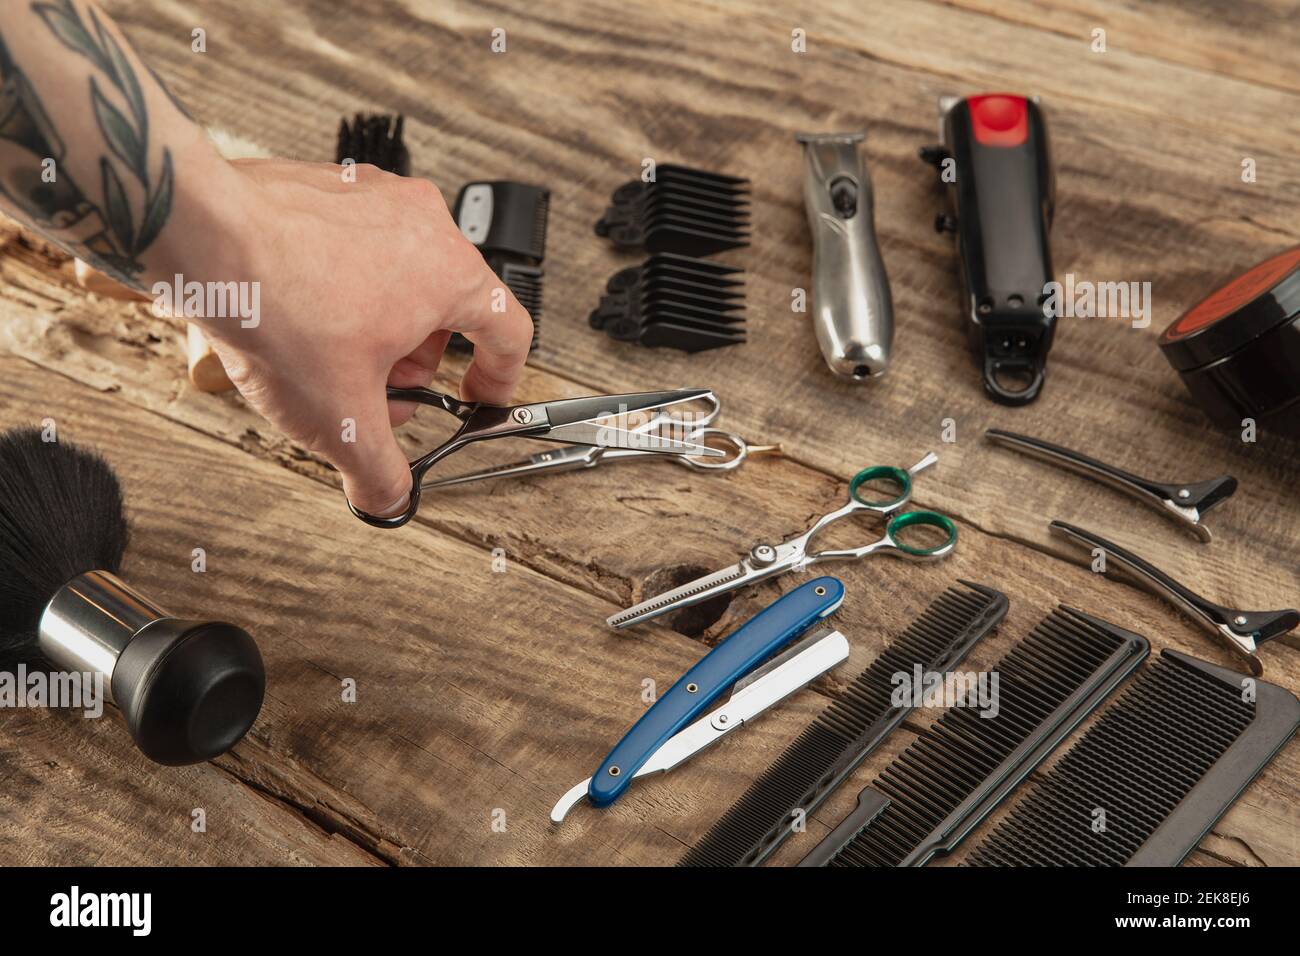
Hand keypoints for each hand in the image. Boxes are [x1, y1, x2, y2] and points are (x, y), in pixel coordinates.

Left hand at [161, 155, 533, 516]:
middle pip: (448, 309)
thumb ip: (378, 469)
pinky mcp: (329, 187)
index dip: (500, 377)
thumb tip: (389, 496)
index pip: (510, 330)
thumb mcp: (340, 417)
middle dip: (417, 362)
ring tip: (332, 357)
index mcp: (450, 274)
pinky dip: (343, 287)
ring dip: (380, 325)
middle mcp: (423, 224)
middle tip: (381, 392)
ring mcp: (375, 197)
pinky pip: (356, 248)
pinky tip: (302, 317)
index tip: (478, 396)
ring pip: (401, 276)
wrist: (202, 235)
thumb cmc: (278, 305)